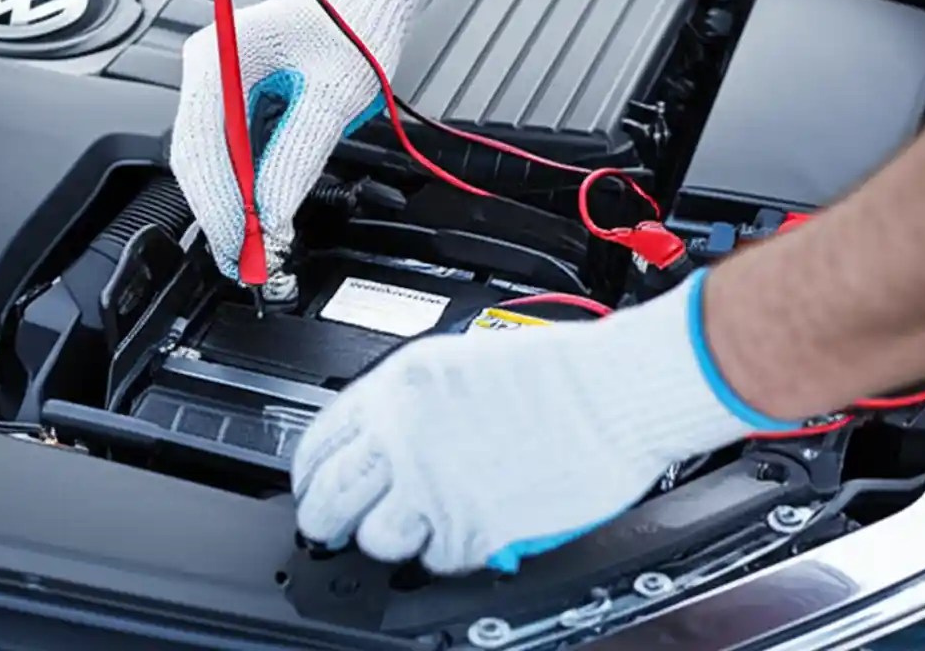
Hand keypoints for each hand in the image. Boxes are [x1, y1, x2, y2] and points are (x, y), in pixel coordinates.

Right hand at [168, 0, 439, 279]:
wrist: (365, 3)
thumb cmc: (353, 28)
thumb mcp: (334, 95)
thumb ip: (298, 157)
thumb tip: (272, 213)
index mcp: (222, 56)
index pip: (201, 142)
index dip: (218, 201)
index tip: (243, 241)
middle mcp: (210, 71)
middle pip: (196, 158)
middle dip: (220, 215)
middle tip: (247, 263)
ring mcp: (219, 88)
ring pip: (209, 163)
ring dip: (230, 209)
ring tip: (256, 251)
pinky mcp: (237, 104)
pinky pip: (230, 156)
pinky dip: (243, 192)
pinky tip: (259, 220)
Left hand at [290, 271, 801, 574]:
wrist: (615, 393)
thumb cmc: (559, 371)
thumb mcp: (458, 363)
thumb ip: (408, 403)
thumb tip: (379, 439)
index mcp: (397, 388)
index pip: (319, 441)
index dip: (309, 472)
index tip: (312, 486)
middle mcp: (403, 436)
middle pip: (330, 497)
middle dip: (325, 519)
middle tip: (333, 527)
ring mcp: (433, 487)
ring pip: (375, 537)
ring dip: (389, 538)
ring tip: (416, 527)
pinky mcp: (470, 530)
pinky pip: (435, 561)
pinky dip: (447, 554)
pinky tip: (467, 530)